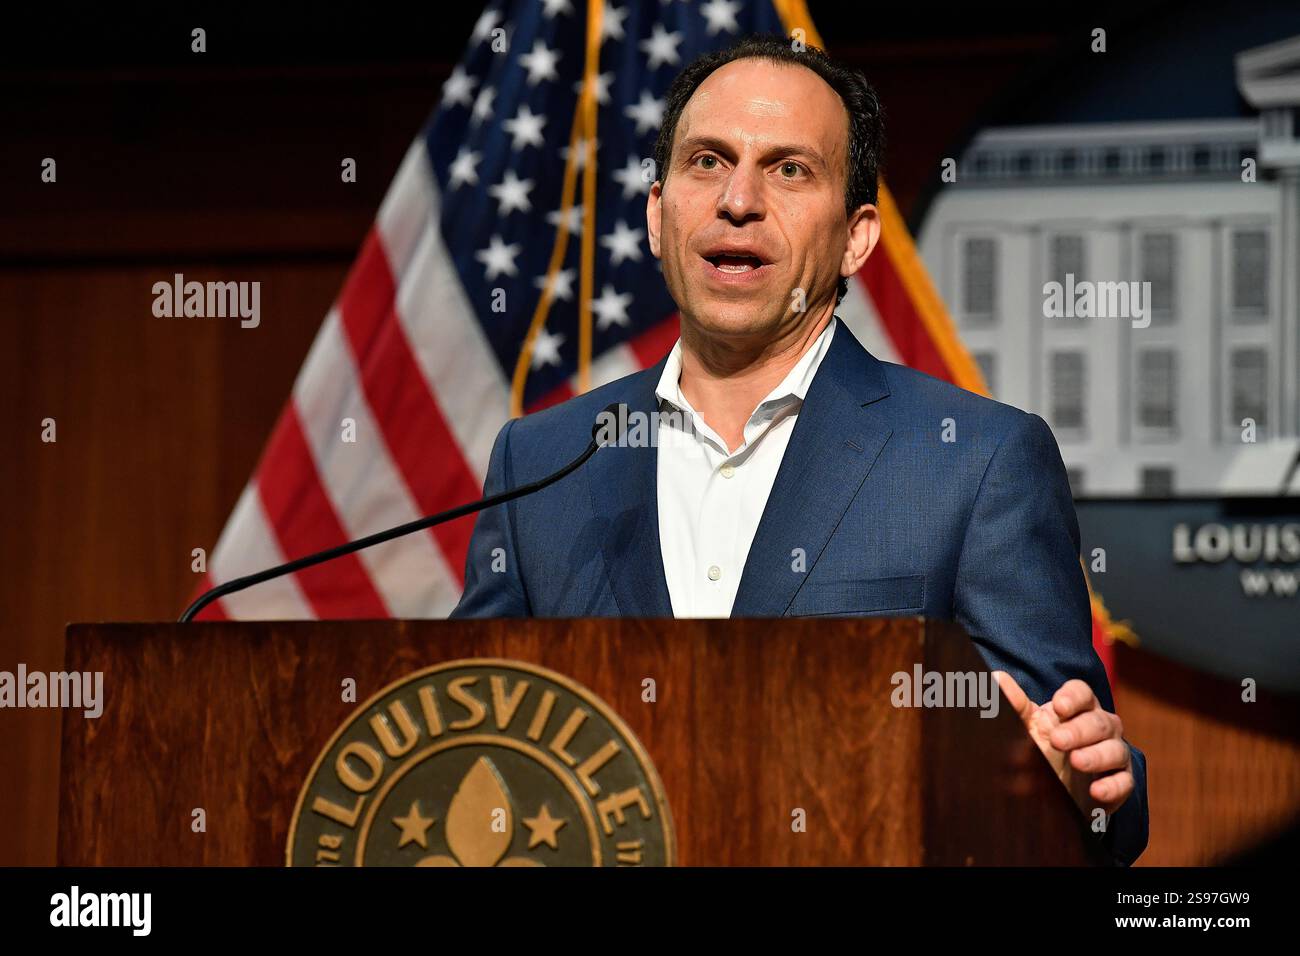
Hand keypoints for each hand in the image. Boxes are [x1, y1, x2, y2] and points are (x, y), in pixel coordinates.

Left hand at [993, 672, 1134, 818]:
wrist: (1053, 785)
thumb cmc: (1042, 744)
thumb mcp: (1025, 725)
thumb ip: (1014, 704)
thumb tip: (995, 677)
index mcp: (1078, 708)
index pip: (1083, 693)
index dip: (1073, 697)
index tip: (1059, 706)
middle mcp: (1101, 727)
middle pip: (1099, 721)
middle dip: (1080, 730)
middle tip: (1058, 741)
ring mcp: (1113, 753)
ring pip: (1116, 749)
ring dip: (1097, 756)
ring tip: (1076, 762)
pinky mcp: (1119, 781)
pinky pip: (1125, 781)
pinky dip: (1113, 786)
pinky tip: (1096, 791)